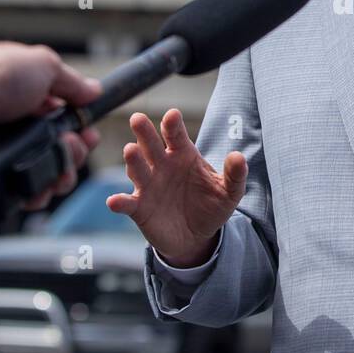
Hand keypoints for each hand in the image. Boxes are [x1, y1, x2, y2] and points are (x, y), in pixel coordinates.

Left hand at [0, 42, 101, 209]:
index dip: (82, 132)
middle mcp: (17, 128)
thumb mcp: (42, 65)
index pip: (66, 124)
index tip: (88, 136)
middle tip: (72, 149)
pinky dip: (32, 195)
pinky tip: (39, 191)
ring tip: (58, 173)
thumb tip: (94, 91)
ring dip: (59, 178)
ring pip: (42, 176)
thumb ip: (71, 82)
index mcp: (31, 102)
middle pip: (59, 153)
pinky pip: (17, 194)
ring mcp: (3, 153)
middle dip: (74, 156)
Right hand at [105, 108, 246, 266]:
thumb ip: (234, 175)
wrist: (197, 236)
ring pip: (137, 169)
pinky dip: (119, 202)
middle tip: (138, 118)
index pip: (176, 135)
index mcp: (183, 154)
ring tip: (130, 150)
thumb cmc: (211, 205)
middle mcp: (162, 165)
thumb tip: (239, 157)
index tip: (172, 116)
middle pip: (151, 145)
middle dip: (145, 132)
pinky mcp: (138, 208)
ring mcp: (148, 185)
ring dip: (133, 160)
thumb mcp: (228, 192)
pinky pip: (127, 203)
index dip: (173, 125)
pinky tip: (114, 201)